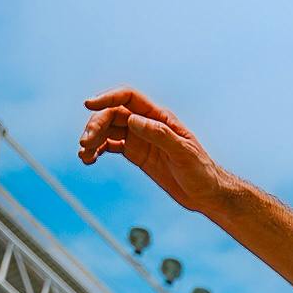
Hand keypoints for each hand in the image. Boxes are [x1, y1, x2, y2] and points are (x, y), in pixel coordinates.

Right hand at [77, 85, 221, 213]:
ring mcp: (140, 139)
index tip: (89, 105)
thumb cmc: (202, 172)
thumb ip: (160, 135)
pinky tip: (89, 160)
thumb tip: (133, 120)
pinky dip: (98, 150)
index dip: (108, 98)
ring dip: (93, 139)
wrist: (207, 194)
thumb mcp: (184, 153)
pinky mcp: (137, 155)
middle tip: (85, 143)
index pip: (129, 98)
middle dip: (96, 125)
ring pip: (109, 131)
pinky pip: (111, 146)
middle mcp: (147, 125)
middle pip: (113, 115)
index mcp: (160, 118)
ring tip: (84, 155)